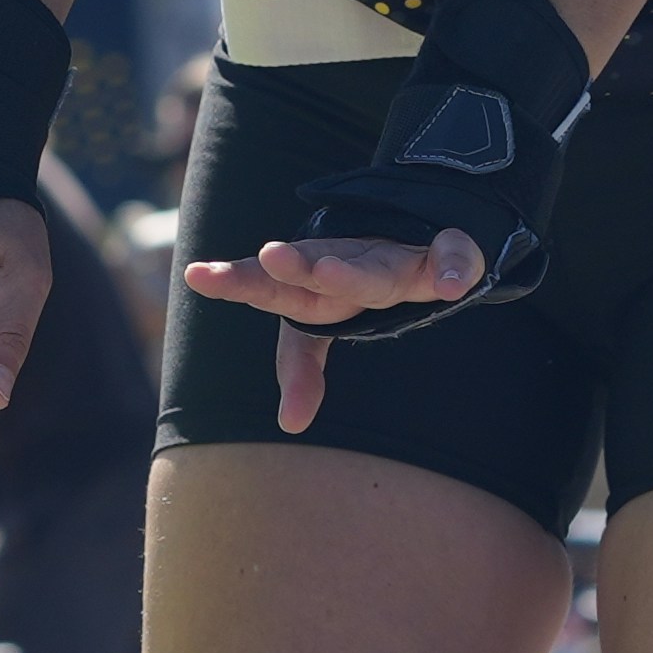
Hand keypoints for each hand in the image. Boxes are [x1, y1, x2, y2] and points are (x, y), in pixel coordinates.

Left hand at [182, 224, 479, 436]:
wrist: (414, 227)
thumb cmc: (347, 280)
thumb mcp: (318, 323)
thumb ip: (299, 369)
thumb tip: (290, 425)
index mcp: (311, 280)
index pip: (268, 284)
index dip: (235, 281)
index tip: (197, 275)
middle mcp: (348, 262)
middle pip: (316, 267)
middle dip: (294, 265)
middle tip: (268, 258)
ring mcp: (397, 258)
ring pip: (374, 267)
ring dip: (353, 271)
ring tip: (330, 273)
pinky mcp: (448, 253)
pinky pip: (455, 256)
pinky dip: (455, 266)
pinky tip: (454, 283)